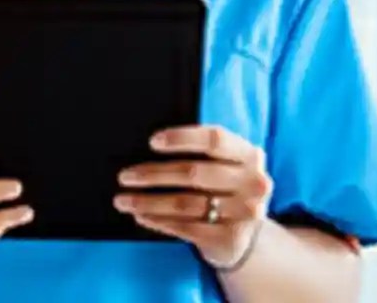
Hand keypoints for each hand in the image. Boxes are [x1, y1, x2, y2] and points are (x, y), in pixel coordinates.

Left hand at [115, 126, 272, 267]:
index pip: (215, 139)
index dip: (182, 138)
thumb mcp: (225, 166)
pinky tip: (141, 216)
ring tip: (123, 200)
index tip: (152, 142)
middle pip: (194, 173)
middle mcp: (253, 183)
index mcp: (249, 155)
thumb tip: (152, 146)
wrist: (245, 236)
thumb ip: (201, 153)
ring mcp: (244, 213)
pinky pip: (185, 227)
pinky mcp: (231, 239)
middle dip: (153, 174)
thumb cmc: (224, 190)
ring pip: (185, 203)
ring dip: (148, 202)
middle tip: (124, 176)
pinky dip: (158, 220)